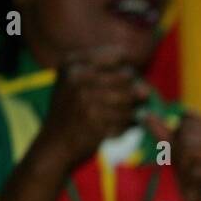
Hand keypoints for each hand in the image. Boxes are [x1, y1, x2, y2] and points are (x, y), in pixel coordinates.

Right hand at [32, 46, 149, 172]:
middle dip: (136, 90)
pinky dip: (130, 125)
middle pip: (128, 76)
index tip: (127, 82)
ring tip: (128, 115)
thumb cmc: (72, 112)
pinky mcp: (95, 122)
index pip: (119, 55)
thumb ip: (109, 76)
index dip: (130, 69)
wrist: (55, 144)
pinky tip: (120, 128)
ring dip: (135, 109)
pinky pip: (128, 119)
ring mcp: (85, 99)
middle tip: (134, 102)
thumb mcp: (77, 83)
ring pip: (131, 99)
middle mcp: (77, 77)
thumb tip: (146, 90)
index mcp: (72, 63)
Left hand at [146, 112, 200, 200]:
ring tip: (196, 181)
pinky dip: (192, 181)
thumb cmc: (197, 189)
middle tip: (192, 173)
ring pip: (189, 148)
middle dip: (181, 154)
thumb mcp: (177, 158)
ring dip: (185, 168)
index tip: (186, 157)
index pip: (188, 117)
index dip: (176, 135)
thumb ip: (165, 136)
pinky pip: (194, 168)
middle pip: (186, 131)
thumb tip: (146, 114)